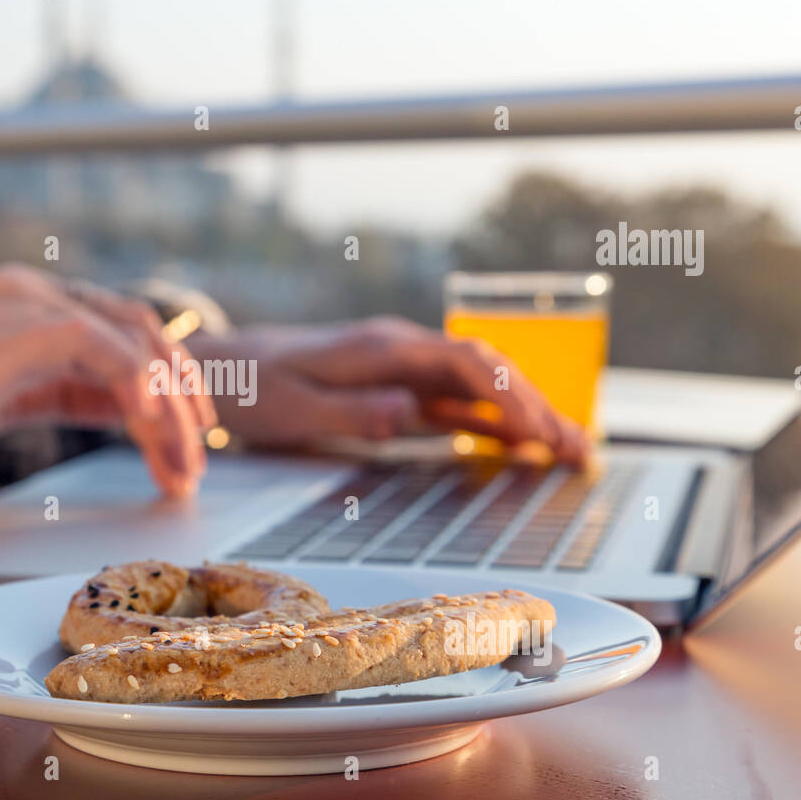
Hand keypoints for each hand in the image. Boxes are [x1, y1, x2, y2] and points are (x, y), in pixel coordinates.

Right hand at [0, 264, 215, 499]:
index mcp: (27, 304)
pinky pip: (99, 346)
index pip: (123, 333)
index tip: (187, 438)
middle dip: (180, 399)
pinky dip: (136, 386)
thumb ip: (67, 389)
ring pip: (131, 340)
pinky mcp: (10, 329)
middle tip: (195, 460)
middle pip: (139, 332)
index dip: (166, 385)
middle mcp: (28, 292)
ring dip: (168, 408)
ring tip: (182, 465)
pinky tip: (150, 429)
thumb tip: (134, 408)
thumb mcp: (8, 401)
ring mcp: (18, 303)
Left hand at [188, 316, 588, 462]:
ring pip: (477, 386)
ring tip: (569, 451)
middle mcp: (400, 350)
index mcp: (381, 348)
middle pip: (485, 372)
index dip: (510, 396)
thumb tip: (411, 411)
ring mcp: (400, 367)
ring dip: (524, 415)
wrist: (221, 369)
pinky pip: (454, 401)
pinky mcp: (394, 387)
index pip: (465, 364)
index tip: (542, 432)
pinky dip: (491, 420)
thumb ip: (352, 411)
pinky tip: (518, 442)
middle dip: (537, 406)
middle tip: (579, 451)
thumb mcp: (293, 407)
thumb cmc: (253, 388)